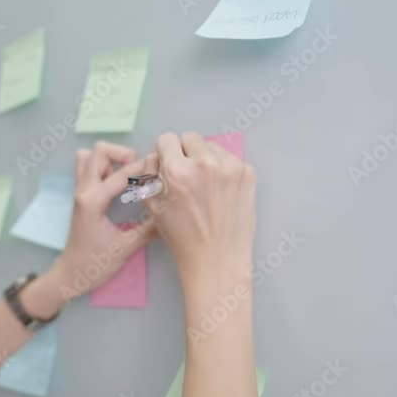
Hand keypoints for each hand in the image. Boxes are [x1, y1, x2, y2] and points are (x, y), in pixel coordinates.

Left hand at [51, 141, 157, 297]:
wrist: (71, 274)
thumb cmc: (95, 264)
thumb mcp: (125, 248)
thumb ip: (148, 229)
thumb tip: (171, 214)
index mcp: (92, 201)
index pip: (121, 174)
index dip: (144, 168)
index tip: (162, 168)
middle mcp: (83, 191)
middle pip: (98, 152)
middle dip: (122, 154)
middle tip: (139, 170)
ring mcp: (79, 192)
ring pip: (88, 157)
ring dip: (109, 158)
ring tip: (127, 174)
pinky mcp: (80, 196)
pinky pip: (87, 169)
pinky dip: (103, 167)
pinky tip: (119, 183)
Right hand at [143, 132, 256, 278]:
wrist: (217, 259)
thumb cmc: (181, 237)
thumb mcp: (152, 206)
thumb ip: (149, 173)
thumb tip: (157, 155)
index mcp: (177, 170)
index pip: (167, 139)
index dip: (165, 154)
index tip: (169, 167)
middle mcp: (204, 163)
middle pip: (190, 138)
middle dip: (185, 153)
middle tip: (187, 176)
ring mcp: (230, 167)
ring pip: (211, 147)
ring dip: (205, 159)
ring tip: (206, 186)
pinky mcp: (247, 173)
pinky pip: (229, 159)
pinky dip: (223, 170)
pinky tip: (220, 192)